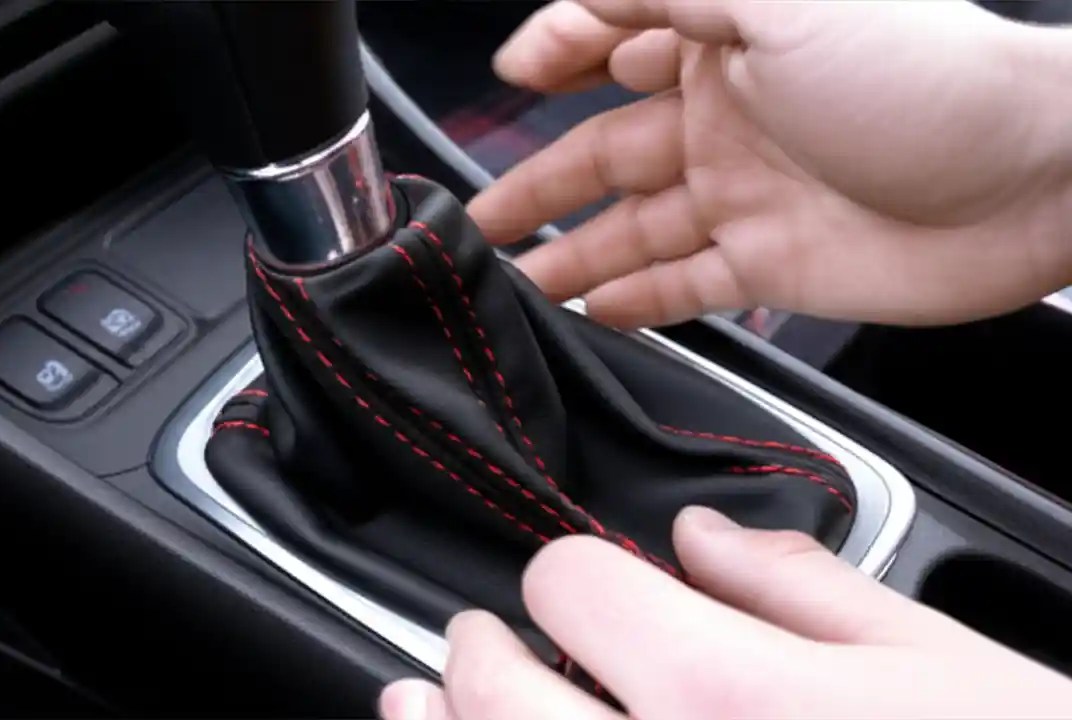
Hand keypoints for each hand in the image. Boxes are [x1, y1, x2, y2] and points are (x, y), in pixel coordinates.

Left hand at [379, 507, 1071, 718]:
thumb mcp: (935, 664)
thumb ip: (800, 587)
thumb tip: (701, 536)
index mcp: (731, 694)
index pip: (570, 585)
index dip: (574, 574)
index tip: (586, 589)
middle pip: (490, 685)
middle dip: (484, 649)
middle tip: (485, 643)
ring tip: (423, 704)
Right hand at [466, 0, 1071, 327]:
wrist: (1033, 178)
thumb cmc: (920, 75)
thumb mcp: (777, 0)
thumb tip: (555, 20)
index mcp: (723, 46)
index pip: (614, 47)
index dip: (556, 56)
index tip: (510, 78)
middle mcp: (726, 120)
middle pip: (606, 156)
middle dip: (539, 187)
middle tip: (478, 222)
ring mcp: (746, 197)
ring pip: (632, 231)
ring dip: (570, 255)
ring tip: (509, 281)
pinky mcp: (771, 267)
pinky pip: (684, 286)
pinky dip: (636, 300)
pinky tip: (590, 311)